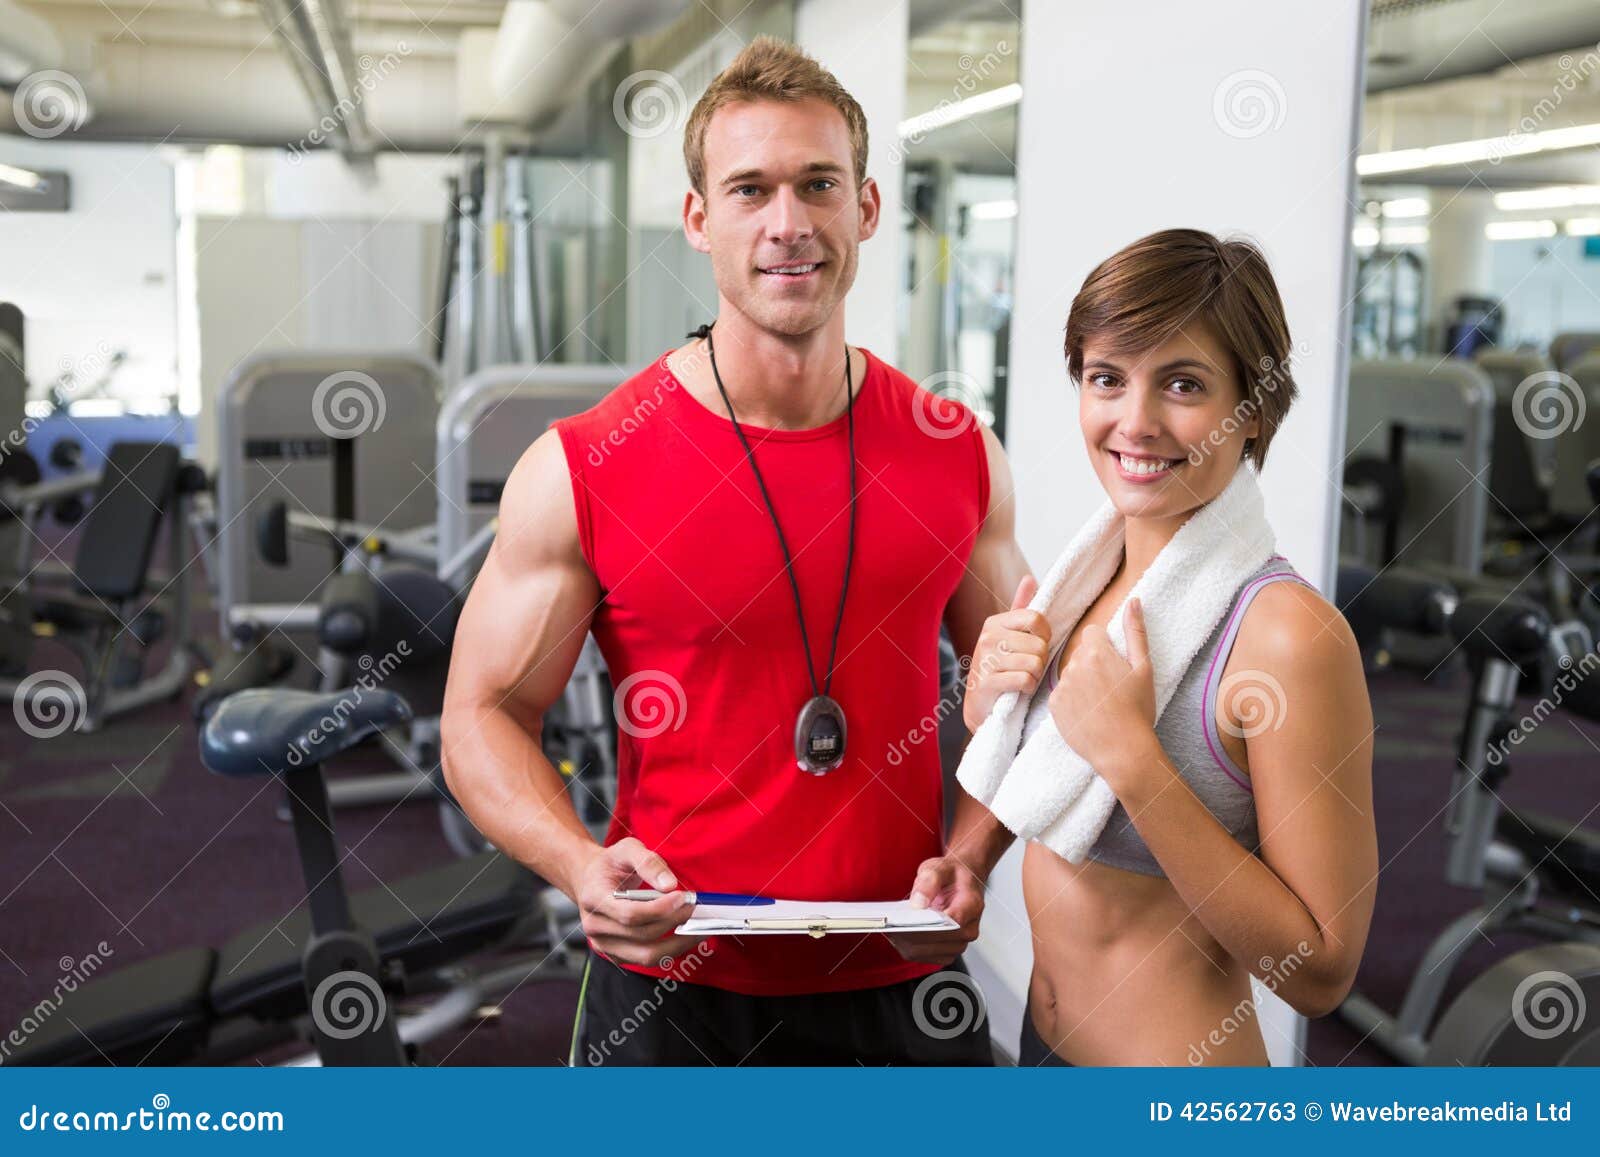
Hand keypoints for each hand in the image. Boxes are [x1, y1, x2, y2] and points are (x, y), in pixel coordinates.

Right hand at [573, 837, 704, 965]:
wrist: (591, 880)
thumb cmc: (611, 864)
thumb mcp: (627, 849)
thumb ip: (648, 862)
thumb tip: (670, 884)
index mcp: (594, 898)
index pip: (629, 913)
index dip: (659, 909)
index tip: (682, 897)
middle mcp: (594, 926)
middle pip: (642, 934)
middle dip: (674, 922)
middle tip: (695, 908)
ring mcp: (603, 944)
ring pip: (646, 955)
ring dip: (677, 944)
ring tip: (698, 929)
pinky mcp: (616, 955)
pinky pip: (647, 959)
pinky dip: (671, 951)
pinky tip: (685, 936)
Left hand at [887, 855, 983, 964]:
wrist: (962, 880)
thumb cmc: (952, 874)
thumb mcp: (940, 866)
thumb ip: (929, 881)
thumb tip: (918, 903)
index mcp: (971, 905)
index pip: (951, 923)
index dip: (927, 926)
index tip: (904, 922)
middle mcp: (969, 929)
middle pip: (938, 942)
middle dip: (912, 936)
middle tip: (890, 926)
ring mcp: (960, 943)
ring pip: (930, 954)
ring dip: (909, 944)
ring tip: (892, 930)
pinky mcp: (948, 951)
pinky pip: (927, 957)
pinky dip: (911, 949)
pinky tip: (899, 936)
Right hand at [963, 576, 1050, 731]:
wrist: (981, 705)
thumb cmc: (1000, 668)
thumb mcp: (1009, 635)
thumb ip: (1021, 608)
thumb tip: (1030, 579)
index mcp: (995, 622)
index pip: (1036, 618)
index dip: (1045, 636)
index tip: (1037, 646)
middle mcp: (988, 637)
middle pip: (1039, 645)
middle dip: (1040, 661)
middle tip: (1027, 668)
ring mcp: (985, 659)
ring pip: (1034, 664)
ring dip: (1034, 676)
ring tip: (1022, 678)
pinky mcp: (987, 682)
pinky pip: (1024, 680)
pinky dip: (1027, 688)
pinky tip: (1018, 690)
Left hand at [1048, 598, 1156, 790]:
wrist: (1122, 750)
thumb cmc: (1138, 709)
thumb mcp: (1143, 668)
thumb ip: (1135, 631)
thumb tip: (1133, 600)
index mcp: (1096, 652)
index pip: (1093, 633)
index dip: (1105, 647)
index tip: (1114, 666)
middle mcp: (1073, 665)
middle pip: (1081, 653)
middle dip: (1093, 664)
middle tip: (1110, 688)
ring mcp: (1061, 686)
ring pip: (1070, 673)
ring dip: (1081, 682)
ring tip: (1100, 704)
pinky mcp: (1053, 705)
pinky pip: (1061, 693)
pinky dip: (1071, 700)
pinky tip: (1087, 713)